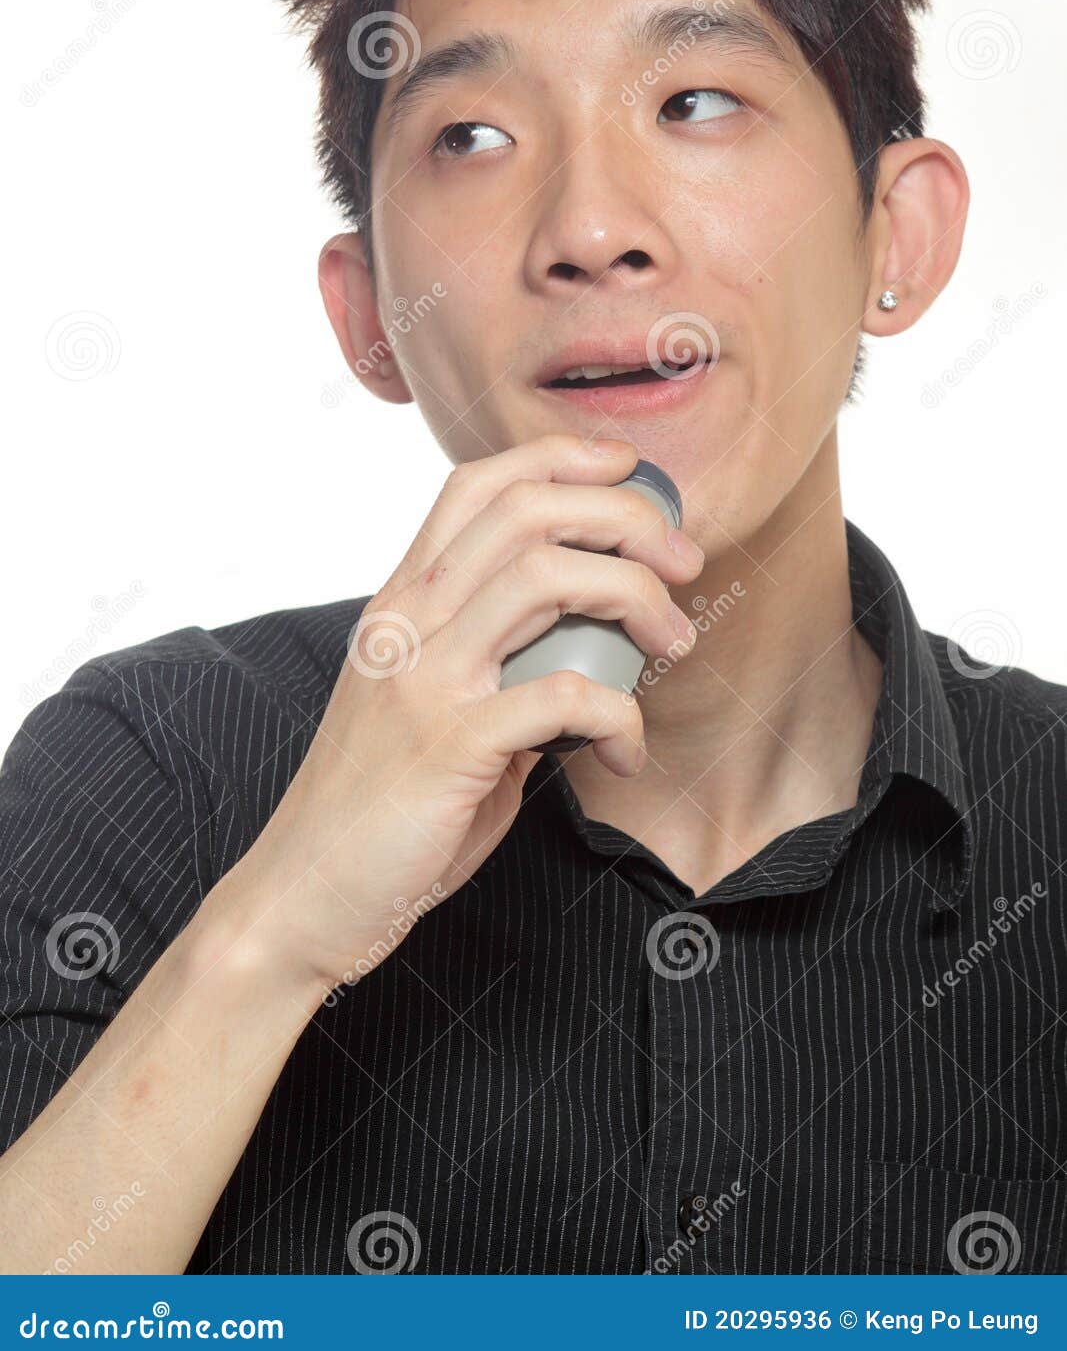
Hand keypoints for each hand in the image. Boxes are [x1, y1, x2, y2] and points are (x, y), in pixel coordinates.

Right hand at [229, 433, 703, 989]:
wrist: (301, 893)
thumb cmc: (376, 805)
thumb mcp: (427, 706)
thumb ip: (493, 665)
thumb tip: (587, 653)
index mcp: (401, 604)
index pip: (477, 485)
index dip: (560, 458)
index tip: (628, 472)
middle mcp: (407, 621)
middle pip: (527, 511)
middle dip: (624, 517)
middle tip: (681, 562)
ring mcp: (425, 679)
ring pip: (547, 577)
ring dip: (636, 596)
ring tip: (675, 639)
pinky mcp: (449, 746)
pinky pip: (564, 694)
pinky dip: (619, 714)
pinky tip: (626, 749)